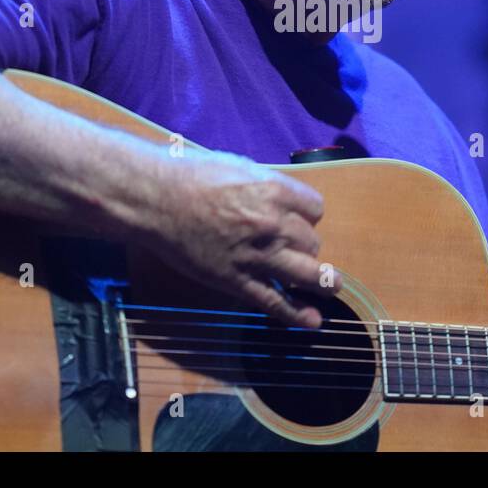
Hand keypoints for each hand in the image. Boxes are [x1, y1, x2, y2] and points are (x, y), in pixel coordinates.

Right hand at [134, 148, 334, 327]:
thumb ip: (267, 186)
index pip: (315, 209)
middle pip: (312, 241)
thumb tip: (284, 199)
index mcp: (275, 192)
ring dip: (323, 280)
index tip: (298, 217)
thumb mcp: (240, 167)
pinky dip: (296, 314)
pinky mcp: (238, 281)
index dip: (308, 214)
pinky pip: (275, 301)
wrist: (156, 200)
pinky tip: (312, 320)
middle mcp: (273, 224)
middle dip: (305, 243)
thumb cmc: (194, 176)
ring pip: (307, 273)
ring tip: (331, 286)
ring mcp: (257, 256)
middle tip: (291, 244)